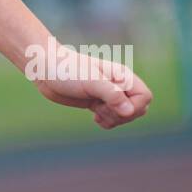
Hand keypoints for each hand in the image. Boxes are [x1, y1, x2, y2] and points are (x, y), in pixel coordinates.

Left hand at [30, 43, 152, 128]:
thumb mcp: (91, 82)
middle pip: (138, 109)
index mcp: (122, 77)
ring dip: (113, 119)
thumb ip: (112, 95)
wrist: (46, 70)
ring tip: (95, 109)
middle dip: (122, 115)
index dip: (134, 107)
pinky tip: (94, 117)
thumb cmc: (68, 70)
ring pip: (125, 116)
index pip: (145, 97)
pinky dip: (106, 122)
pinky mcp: (96, 103)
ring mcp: (107, 95)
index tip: (112, 105)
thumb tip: (129, 112)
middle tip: (101, 108)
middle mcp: (118, 86)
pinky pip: (112, 118)